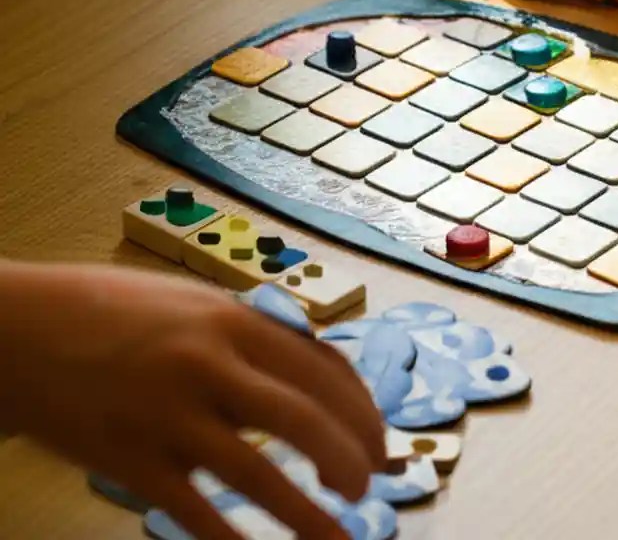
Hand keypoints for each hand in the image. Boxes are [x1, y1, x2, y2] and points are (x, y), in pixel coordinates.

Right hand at [0, 262, 384, 538]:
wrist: (14, 327)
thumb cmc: (110, 312)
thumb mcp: (195, 305)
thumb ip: (254, 337)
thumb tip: (322, 371)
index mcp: (233, 320)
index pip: (324, 371)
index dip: (362, 413)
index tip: (378, 441)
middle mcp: (208, 364)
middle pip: (304, 420)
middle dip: (349, 459)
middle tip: (365, 488)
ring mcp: (167, 414)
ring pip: (257, 473)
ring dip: (307, 514)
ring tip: (341, 538)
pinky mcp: (128, 458)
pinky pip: (193, 511)